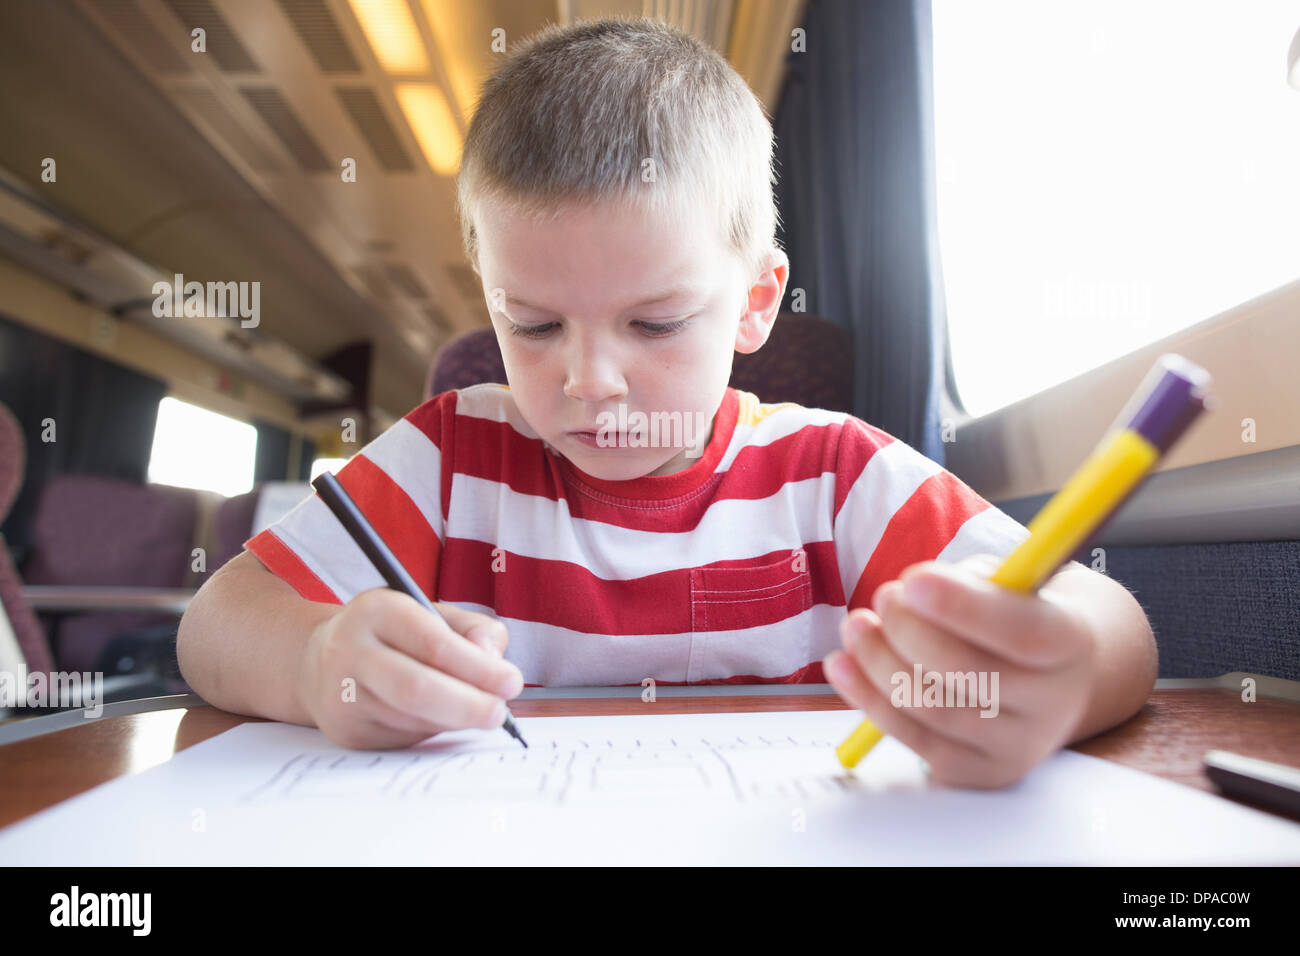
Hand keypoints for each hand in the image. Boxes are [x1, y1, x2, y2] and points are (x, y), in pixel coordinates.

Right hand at [297, 588, 523, 749]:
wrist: (320, 662)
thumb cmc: (394, 635)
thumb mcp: (432, 614)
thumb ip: (474, 631)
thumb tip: (495, 665)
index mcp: (376, 609)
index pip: (433, 643)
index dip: (478, 667)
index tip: (512, 683)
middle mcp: (350, 650)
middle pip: (416, 689)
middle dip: (468, 706)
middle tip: (499, 714)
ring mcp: (341, 695)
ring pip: (412, 719)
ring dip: (454, 721)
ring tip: (474, 710)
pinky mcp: (346, 732)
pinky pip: (403, 739)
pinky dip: (433, 731)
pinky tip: (438, 717)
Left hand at [823, 554, 1097, 787]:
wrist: (1049, 677)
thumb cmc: (1015, 615)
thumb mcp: (1010, 583)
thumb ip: (971, 583)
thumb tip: (912, 594)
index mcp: (1069, 644)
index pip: (1021, 631)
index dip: (962, 606)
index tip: (912, 579)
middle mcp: (1052, 704)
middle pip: (967, 672)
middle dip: (908, 629)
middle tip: (884, 596)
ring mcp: (1017, 747)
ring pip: (932, 708)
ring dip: (878, 661)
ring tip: (857, 625)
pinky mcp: (979, 773)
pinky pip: (913, 739)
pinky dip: (867, 698)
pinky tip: (842, 664)